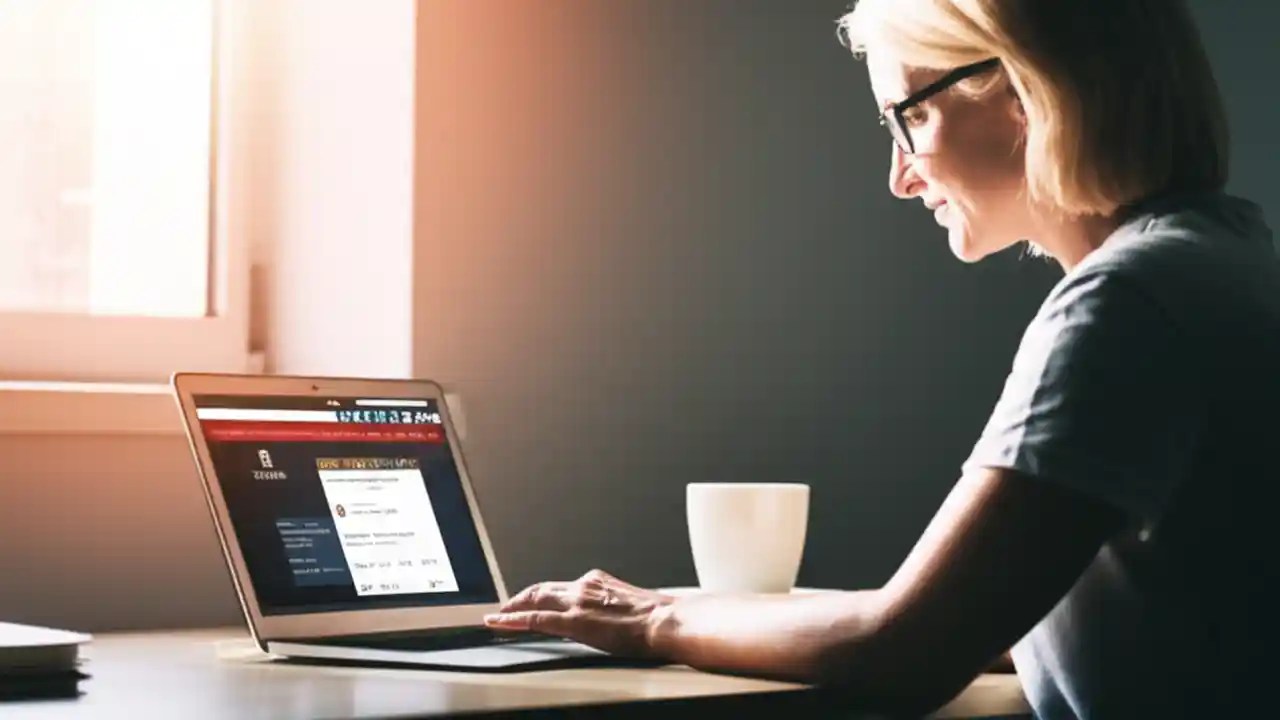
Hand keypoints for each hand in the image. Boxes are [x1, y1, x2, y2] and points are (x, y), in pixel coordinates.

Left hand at [484, 569, 675, 657]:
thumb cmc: (658, 618)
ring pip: (535, 600)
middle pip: (543, 589)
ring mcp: (577, 602)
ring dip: (513, 608)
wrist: (666, 621)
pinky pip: (536, 620)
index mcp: (598, 581)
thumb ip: (611, 605)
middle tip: (505, 607)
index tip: (532, 599)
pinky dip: (514, 620)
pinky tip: (500, 623)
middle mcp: (585, 586)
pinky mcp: (574, 621)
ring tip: (497, 616)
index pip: (562, 587)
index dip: (542, 593)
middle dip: (521, 597)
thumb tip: (609, 616)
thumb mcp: (629, 604)